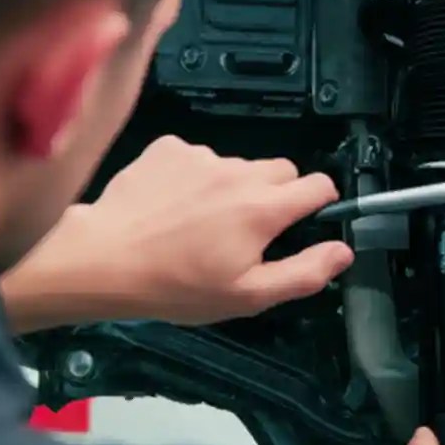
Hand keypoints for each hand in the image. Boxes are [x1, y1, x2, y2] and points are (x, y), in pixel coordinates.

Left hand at [0, 136, 353, 331]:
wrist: (101, 261)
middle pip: (281, 171)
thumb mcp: (247, 296)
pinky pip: (197, 158)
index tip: (302, 224)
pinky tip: (170, 205)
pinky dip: (193, 177)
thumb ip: (304, 272)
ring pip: (237, 166)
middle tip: (246, 232)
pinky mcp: (168, 148)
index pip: (320, 185)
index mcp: (265, 207)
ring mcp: (202, 155)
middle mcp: (239, 172)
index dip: (319, 204)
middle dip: (276, 195)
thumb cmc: (176, 287)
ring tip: (197, 223)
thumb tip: (343, 250)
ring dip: (231, 188)